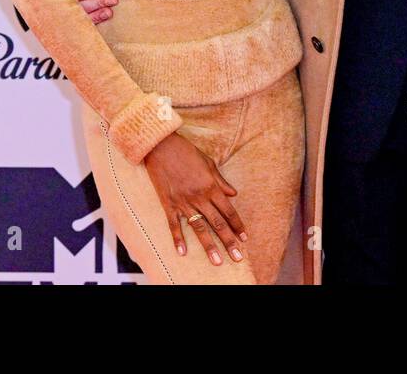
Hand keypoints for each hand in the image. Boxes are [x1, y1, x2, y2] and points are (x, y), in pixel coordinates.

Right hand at [143, 132, 248, 265]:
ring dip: (208, 246)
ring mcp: (183, 201)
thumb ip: (221, 181)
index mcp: (211, 186)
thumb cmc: (186, 152)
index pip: (228, 211)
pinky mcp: (168, 203)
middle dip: (228, 241)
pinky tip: (182, 253)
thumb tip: (233, 194)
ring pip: (199, 228)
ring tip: (217, 261)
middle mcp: (199, 197)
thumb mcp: (208, 163)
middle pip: (217, 223)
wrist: (161, 146)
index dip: (237, 225)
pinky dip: (178, 239)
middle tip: (237, 258)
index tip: (244, 239)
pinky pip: (174, 224)